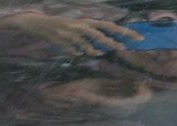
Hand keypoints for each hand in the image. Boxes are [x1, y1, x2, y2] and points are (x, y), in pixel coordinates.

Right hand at [0, 12, 143, 56]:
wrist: (39, 23)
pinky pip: (75, 53)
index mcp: (86, 21)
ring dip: (93, 51)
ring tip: (96, 52)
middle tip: (123, 48)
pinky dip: (76, 53)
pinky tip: (72, 49)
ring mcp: (72, 35)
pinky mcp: (63, 43)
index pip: (109, 26)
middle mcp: (81, 26)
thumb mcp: (80, 26)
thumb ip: (93, 34)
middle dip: (113, 43)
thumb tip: (108, 45)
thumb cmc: (63, 26)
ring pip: (88, 48)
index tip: (138, 37)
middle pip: (101, 36)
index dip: (124, 32)